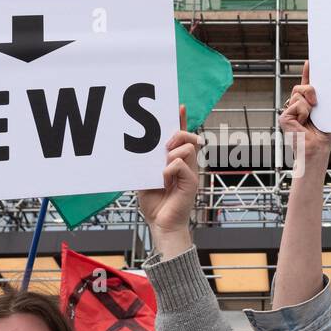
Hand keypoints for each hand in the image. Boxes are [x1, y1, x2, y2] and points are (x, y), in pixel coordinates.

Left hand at [138, 104, 199, 256]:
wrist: (161, 225)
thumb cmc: (155, 205)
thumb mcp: (145, 178)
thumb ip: (146, 164)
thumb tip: (139, 147)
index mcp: (176, 162)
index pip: (182, 137)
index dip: (181, 121)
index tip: (178, 106)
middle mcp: (186, 165)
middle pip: (188, 137)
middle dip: (177, 134)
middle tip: (165, 144)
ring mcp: (191, 173)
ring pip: (187, 148)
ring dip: (172, 153)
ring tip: (162, 168)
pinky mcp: (192, 182)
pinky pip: (181, 164)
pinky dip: (170, 169)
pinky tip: (164, 179)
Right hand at [279, 61, 330, 164]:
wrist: (316, 150)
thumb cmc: (322, 135)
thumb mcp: (324, 112)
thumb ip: (319, 99)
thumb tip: (320, 87)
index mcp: (307, 105)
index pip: (306, 86)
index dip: (307, 73)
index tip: (310, 61)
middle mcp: (296, 107)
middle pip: (301, 87)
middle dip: (310, 91)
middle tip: (316, 104)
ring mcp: (288, 112)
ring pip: (299, 95)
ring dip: (308, 106)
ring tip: (309, 120)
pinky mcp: (284, 117)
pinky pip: (297, 105)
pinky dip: (303, 112)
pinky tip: (303, 123)